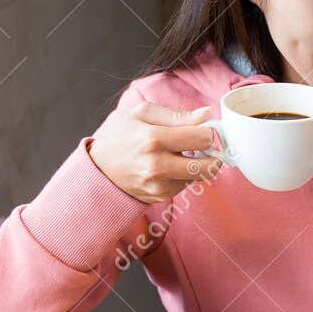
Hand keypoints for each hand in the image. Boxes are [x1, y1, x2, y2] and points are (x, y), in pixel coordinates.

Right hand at [88, 101, 226, 203]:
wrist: (99, 169)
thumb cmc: (121, 137)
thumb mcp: (143, 115)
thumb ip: (177, 115)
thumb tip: (206, 114)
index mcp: (153, 139)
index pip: (201, 138)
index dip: (210, 133)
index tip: (208, 130)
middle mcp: (157, 165)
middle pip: (207, 165)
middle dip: (213, 154)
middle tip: (206, 146)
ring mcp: (159, 185)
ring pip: (198, 176)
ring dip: (198, 165)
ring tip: (182, 153)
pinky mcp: (160, 197)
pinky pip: (186, 185)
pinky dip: (185, 175)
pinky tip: (171, 166)